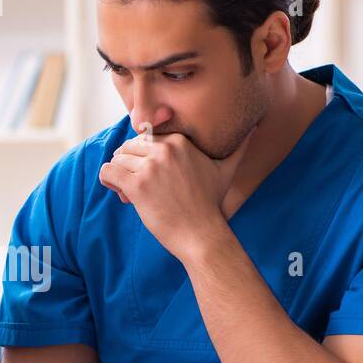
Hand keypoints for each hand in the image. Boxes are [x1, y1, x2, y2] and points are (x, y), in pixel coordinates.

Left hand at [97, 132, 244, 261]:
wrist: (202, 234)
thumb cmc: (210, 204)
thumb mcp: (226, 170)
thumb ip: (237, 147)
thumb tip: (255, 128)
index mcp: (179, 141)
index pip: (145, 138)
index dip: (144, 157)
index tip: (153, 177)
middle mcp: (165, 149)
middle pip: (128, 147)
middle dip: (129, 166)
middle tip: (140, 188)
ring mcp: (151, 167)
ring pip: (116, 159)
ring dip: (119, 176)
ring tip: (133, 195)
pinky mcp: (138, 186)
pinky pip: (108, 171)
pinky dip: (108, 181)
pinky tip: (121, 194)